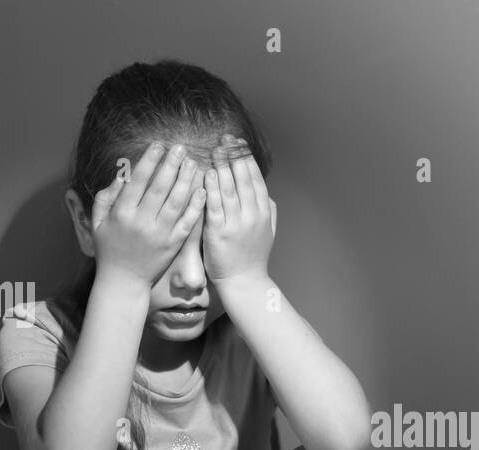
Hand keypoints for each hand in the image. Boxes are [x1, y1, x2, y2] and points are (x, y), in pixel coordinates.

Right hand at [89, 142, 206, 286]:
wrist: (124, 280)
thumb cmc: (109, 247)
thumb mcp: (99, 221)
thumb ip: (107, 196)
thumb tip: (122, 173)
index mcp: (122, 213)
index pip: (137, 182)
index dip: (149, 162)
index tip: (158, 145)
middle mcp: (141, 222)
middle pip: (159, 188)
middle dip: (171, 165)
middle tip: (181, 148)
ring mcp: (159, 234)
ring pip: (176, 203)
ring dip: (186, 181)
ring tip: (193, 163)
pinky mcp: (173, 245)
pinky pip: (187, 222)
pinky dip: (195, 206)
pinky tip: (203, 190)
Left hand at [202, 137, 275, 285]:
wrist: (244, 281)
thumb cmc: (253, 255)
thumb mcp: (269, 231)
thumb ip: (268, 209)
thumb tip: (264, 190)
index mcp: (263, 212)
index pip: (255, 178)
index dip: (247, 158)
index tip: (238, 142)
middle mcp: (252, 215)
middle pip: (243, 178)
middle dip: (234, 156)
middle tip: (225, 139)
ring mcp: (236, 224)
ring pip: (230, 188)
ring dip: (223, 166)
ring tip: (216, 149)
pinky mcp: (219, 232)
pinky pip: (215, 205)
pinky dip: (212, 188)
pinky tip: (208, 173)